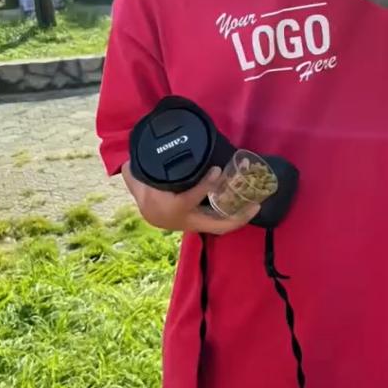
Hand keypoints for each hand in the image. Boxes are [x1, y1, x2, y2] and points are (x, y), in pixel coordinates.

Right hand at [122, 161, 259, 235]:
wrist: (142, 211)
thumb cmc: (143, 192)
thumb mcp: (137, 179)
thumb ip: (135, 171)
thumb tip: (132, 161)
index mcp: (168, 209)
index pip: (189, 200)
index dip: (205, 186)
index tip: (216, 170)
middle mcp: (183, 221)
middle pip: (215, 226)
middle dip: (237, 218)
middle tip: (255, 206)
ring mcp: (192, 225)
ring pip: (218, 227)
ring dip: (237, 218)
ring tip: (255, 205)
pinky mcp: (197, 223)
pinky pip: (216, 222)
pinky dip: (230, 215)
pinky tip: (243, 204)